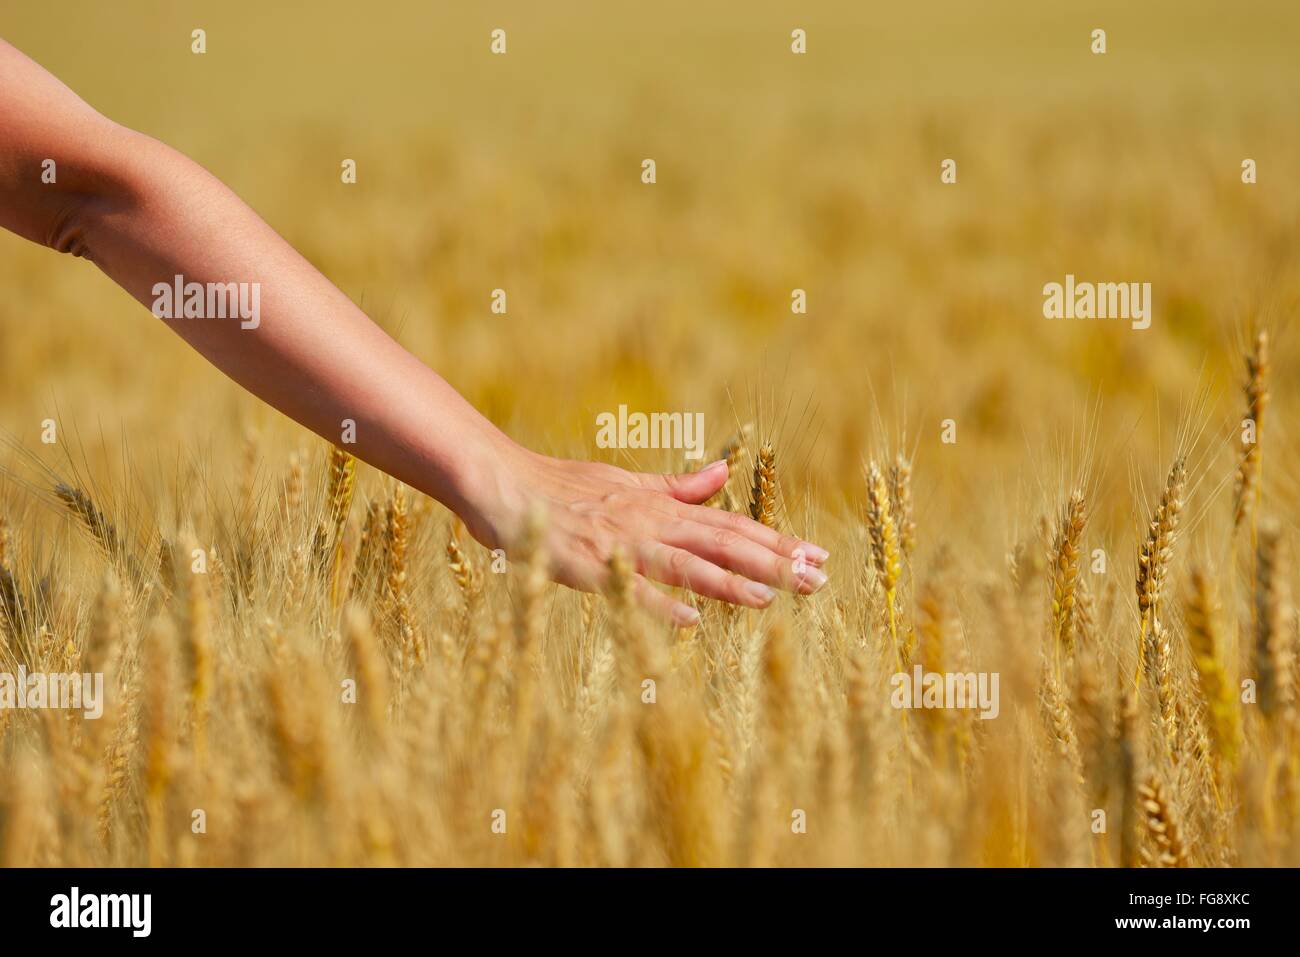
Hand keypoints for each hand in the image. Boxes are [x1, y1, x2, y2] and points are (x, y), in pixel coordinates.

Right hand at [457, 442, 828, 624]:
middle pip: (721, 542)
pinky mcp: (589, 567)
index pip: (730, 524)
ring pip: (685, 564)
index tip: (816, 554)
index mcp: (660, 505)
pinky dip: (660, 603)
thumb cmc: (563, 487)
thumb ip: (675, 485)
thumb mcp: (627, 481)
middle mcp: (649, 522)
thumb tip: (720, 474)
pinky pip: (629, 588)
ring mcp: (620, 544)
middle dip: (772, 561)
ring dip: (729, 581)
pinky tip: (691, 620)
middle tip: (818, 577)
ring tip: (773, 597)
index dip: (776, 540)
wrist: (503, 485)